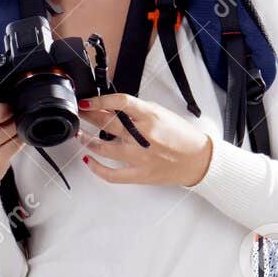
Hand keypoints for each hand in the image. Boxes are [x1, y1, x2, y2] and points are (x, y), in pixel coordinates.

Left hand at [78, 93, 212, 187]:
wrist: (198, 160)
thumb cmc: (182, 137)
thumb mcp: (162, 114)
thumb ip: (138, 111)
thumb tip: (114, 108)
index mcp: (150, 117)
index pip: (119, 103)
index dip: (98, 101)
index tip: (86, 101)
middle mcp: (143, 136)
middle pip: (107, 124)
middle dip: (89, 117)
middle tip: (80, 114)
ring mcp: (139, 157)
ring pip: (103, 148)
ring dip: (87, 140)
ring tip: (80, 134)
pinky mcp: (139, 175)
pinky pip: (111, 174)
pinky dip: (96, 168)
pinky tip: (88, 160)